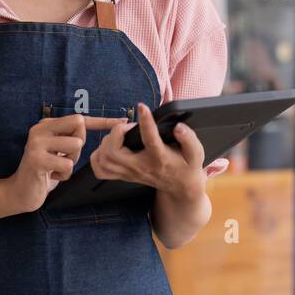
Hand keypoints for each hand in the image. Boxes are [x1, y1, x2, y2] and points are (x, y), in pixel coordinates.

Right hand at [4, 113, 126, 214]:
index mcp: (47, 124)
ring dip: (71, 161)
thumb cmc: (45, 171)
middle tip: (64, 157)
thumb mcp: (59, 150)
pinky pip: (67, 165)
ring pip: (75, 145)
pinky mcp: (36, 159)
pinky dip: (64, 175)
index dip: (103, 120)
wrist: (20, 192)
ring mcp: (37, 143)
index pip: (80, 118)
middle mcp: (40, 129)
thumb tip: (105, 130)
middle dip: (80, 145)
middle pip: (79, 125)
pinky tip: (51, 176)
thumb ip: (73, 137)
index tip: (122, 120)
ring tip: (57, 167)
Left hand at [89, 102, 206, 199]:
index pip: (150, 139)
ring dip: (106, 142)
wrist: (180, 188)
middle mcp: (141, 167)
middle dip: (116, 132)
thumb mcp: (195, 153)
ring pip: (104, 160)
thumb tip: (178, 126)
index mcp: (159, 158)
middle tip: (127, 126)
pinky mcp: (123, 176)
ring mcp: (130, 173)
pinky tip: (107, 147)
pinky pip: (100, 170)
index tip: (142, 106)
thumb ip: (189, 139)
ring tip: (118, 134)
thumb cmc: (187, 166)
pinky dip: (98, 157)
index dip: (146, 121)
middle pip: (114, 152)